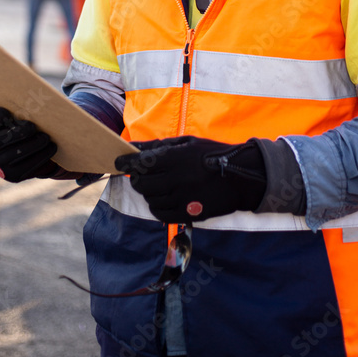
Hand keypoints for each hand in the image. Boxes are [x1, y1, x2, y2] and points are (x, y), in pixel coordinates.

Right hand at [0, 106, 57, 182]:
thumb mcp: (15, 112)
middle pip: (1, 141)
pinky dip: (41, 157)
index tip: (8, 113)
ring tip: (46, 138)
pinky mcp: (12, 175)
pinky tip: (51, 147)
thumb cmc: (19, 122)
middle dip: (18, 133)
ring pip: (14, 155)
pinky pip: (26, 168)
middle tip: (33, 127)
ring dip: (33, 145)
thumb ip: (18, 106)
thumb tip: (36, 102)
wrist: (22, 146)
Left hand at [114, 135, 266, 223]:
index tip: (118, 163)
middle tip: (141, 175)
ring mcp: (180, 199)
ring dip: (148, 192)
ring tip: (157, 185)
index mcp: (174, 158)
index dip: (125, 163)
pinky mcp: (186, 214)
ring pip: (150, 199)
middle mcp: (174, 179)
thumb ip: (158, 145)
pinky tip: (163, 198)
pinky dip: (156, 206)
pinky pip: (160, 213)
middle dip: (137, 178)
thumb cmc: (212, 154)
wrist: (238, 177)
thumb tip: (134, 146)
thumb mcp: (186, 142)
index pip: (140, 163)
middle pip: (141, 184)